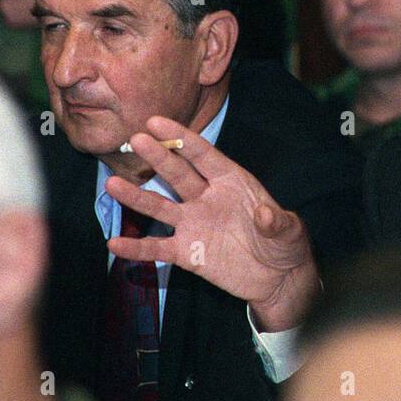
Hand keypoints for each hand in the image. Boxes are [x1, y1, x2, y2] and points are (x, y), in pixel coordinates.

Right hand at [105, 117, 320, 332]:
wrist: (277, 278)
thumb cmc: (285, 244)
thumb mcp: (288, 231)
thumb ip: (277, 221)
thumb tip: (265, 214)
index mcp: (231, 182)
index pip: (203, 155)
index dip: (181, 138)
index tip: (156, 121)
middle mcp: (207, 198)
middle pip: (178, 174)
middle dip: (158, 157)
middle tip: (136, 139)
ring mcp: (195, 224)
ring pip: (160, 207)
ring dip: (137, 197)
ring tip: (111, 184)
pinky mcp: (187, 253)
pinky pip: (158, 248)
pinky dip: (137, 247)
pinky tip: (115, 244)